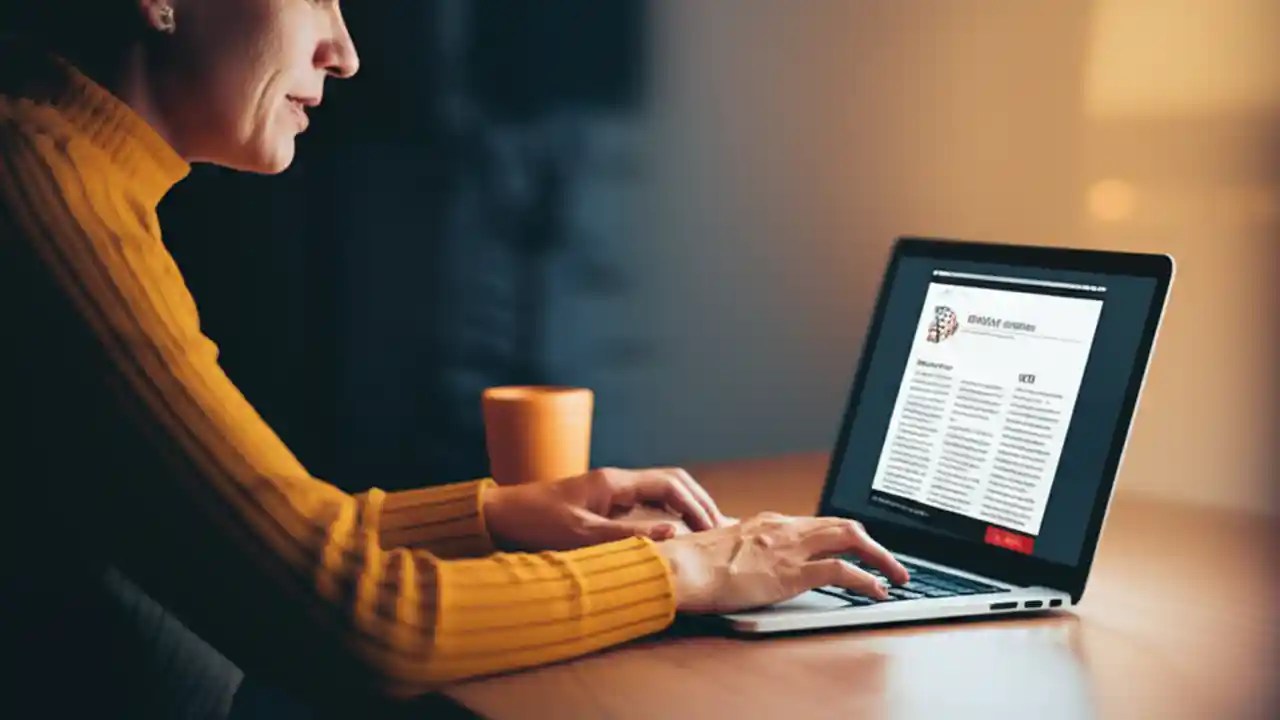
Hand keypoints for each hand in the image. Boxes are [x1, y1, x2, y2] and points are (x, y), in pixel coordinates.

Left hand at [482, 467, 729, 550]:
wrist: (500, 516)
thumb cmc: (535, 523)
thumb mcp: (580, 535)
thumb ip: (625, 535)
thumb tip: (671, 532)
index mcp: (614, 482)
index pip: (670, 483)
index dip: (696, 504)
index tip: (713, 528)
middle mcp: (616, 482)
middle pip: (672, 482)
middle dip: (699, 502)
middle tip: (720, 528)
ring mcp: (610, 491)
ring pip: (660, 491)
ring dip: (686, 506)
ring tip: (707, 529)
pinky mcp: (602, 504)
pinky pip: (645, 503)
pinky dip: (667, 513)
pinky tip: (675, 531)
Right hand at [656, 512, 909, 612]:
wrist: (682, 567)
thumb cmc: (693, 563)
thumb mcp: (723, 548)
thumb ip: (742, 548)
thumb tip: (744, 558)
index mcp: (769, 522)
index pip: (819, 523)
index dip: (845, 536)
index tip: (859, 549)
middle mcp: (785, 528)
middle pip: (843, 525)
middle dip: (873, 542)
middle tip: (890, 562)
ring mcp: (790, 548)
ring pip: (852, 539)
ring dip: (881, 557)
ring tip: (896, 575)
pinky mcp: (791, 572)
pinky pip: (841, 570)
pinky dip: (866, 579)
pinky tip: (876, 589)